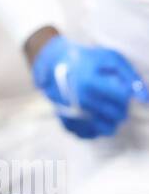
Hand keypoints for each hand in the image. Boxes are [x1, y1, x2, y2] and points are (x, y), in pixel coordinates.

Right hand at [31, 35, 148, 138]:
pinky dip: (97, 126)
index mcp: (89, 82)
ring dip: (112, 120)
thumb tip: (145, 99)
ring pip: (107, 129)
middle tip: (115, 98)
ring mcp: (72, 114)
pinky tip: (95, 114)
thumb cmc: (87, 60)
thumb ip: (130, 77)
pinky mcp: (68, 124)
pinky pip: (91, 134)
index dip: (126, 94)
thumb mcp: (111, 59)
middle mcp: (80, 100)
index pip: (122, 97)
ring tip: (107, 107)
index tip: (120, 88)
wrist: (55, 65)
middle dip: (122, 108)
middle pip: (117, 115)